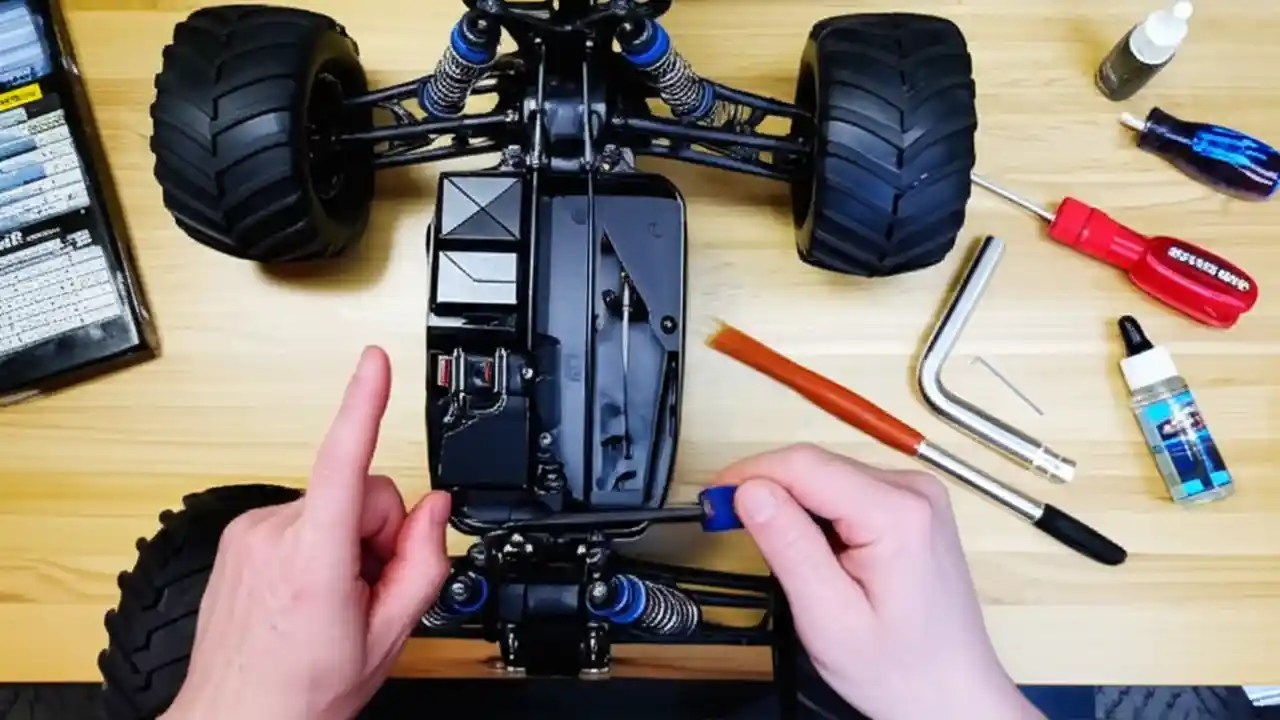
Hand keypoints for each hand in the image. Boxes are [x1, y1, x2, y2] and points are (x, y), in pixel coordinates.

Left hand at [163, 347, 452, 719]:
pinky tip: (310, 589)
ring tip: (336, 597)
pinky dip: (317, 542)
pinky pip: (302, 515)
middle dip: (380, 532)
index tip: (374, 363)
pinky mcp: (239, 535)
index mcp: (313, 559)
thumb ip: (424, 564)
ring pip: (332, 502)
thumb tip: (435, 509)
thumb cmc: (302, 690)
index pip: (344, 461)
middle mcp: (272, 533)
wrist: (237, 718)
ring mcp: (249, 532)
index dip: (363, 403)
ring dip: (347, 540)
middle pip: (361, 490)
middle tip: (372, 588)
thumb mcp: (390, 636)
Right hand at [723, 444, 1041, 719]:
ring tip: (783, 556)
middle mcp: (914, 490)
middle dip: (768, 492)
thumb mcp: (828, 618)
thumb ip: (789, 547)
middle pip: (815, 466)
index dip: (748, 475)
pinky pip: (846, 491)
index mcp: (898, 513)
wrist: (954, 694)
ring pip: (827, 476)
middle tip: (729, 528)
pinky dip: (818, 514)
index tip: (712, 502)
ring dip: (793, 505)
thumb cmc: (900, 670)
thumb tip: (749, 491)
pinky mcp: (912, 505)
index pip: (804, 464)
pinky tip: (819, 554)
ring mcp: (917, 495)